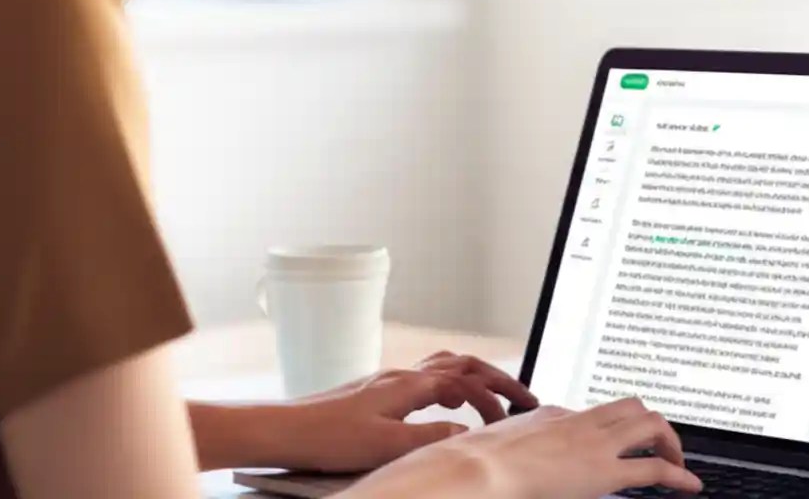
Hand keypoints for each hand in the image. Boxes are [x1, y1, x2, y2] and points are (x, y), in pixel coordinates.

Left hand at [245, 352, 538, 472]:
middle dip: (497, 378)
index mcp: (409, 385)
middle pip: (462, 364)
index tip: (511, 421)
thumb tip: (469, 434)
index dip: (494, 401)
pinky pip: (426, 375)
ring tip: (493, 392)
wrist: (284, 430)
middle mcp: (402, 375)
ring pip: (444, 365)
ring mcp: (388, 380)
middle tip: (524, 396)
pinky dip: (450, 382)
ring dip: (474, 375)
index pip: (467, 384)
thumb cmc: (329, 438)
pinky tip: (444, 401)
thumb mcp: (386, 445)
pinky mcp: (376, 391)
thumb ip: (431, 438)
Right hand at [346, 398, 703, 498]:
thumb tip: (491, 457)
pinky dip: (679, 476)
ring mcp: (592, 443)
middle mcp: (577, 421)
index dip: (609, 429)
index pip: (591, 414)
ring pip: (650, 425)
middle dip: (651, 424)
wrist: (473, 470)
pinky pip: (654, 468)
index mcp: (550, 415)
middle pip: (630, 407)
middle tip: (660, 446)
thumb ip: (507, 448)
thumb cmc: (473, 465)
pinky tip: (689, 486)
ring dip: (670, 443)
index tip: (615, 443)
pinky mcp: (603, 470)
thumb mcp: (492, 448)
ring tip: (678, 465)